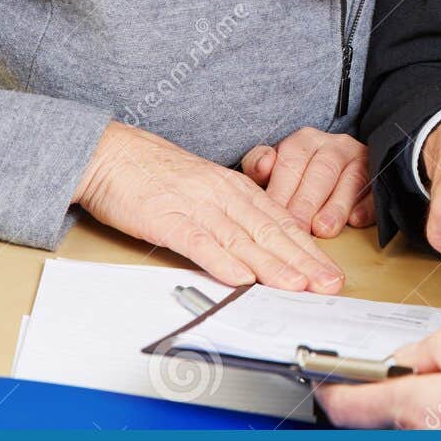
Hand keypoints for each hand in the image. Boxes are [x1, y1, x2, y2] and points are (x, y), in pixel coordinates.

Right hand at [75, 121, 344, 292]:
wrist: (110, 153)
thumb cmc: (155, 174)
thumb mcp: (206, 188)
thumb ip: (234, 214)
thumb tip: (261, 245)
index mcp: (236, 188)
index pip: (282, 222)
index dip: (309, 249)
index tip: (330, 272)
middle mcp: (223, 195)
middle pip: (271, 232)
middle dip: (304, 262)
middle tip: (329, 285)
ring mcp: (196, 206)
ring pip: (243, 239)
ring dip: (272, 266)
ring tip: (298, 287)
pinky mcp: (167, 218)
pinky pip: (199, 242)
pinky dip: (221, 261)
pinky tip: (241, 278)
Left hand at [240, 128, 372, 237]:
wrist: (335, 170)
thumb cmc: (295, 177)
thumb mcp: (272, 167)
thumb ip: (259, 164)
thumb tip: (263, 165)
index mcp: (304, 140)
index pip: (291, 162)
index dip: (281, 191)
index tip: (273, 217)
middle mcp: (335, 145)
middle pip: (322, 171)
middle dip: (308, 202)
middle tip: (298, 229)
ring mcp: (361, 160)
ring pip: (352, 179)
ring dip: (337, 206)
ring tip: (324, 229)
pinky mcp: (380, 177)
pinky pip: (377, 190)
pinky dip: (367, 206)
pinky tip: (356, 221)